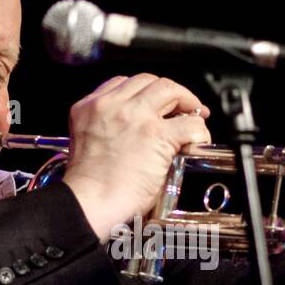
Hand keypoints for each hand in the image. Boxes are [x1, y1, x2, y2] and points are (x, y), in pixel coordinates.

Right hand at [62, 73, 211, 240]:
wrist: (89, 203)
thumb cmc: (86, 189)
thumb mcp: (85, 144)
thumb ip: (105, 130)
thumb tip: (131, 134)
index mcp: (89, 108)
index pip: (122, 83)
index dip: (143, 92)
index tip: (154, 104)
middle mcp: (111, 106)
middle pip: (148, 81)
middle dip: (168, 92)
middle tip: (181, 108)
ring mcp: (134, 117)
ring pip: (169, 89)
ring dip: (187, 101)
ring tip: (193, 117)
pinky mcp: (156, 135)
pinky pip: (189, 123)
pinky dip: (199, 130)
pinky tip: (197, 140)